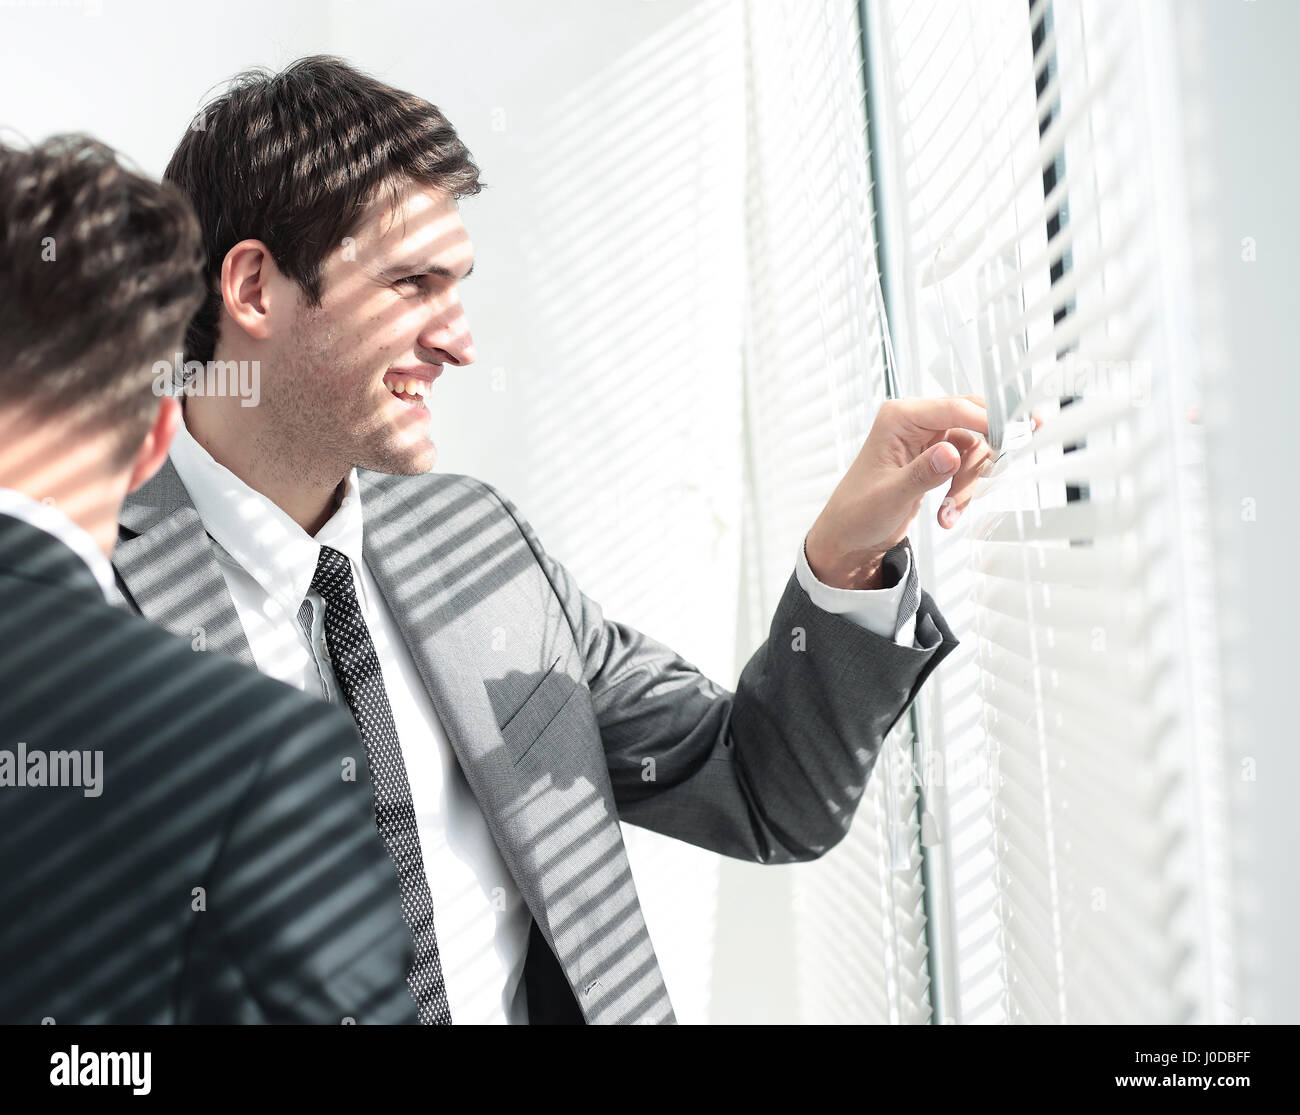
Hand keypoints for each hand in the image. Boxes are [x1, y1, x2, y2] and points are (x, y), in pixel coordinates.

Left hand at [804, 395, 1041, 588]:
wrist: (850, 537)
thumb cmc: (857, 513)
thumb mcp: (890, 496)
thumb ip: (923, 474)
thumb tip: (950, 453)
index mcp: (899, 419)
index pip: (955, 408)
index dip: (989, 420)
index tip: (1017, 436)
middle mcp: (915, 423)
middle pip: (973, 422)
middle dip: (991, 448)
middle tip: (1012, 461)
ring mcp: (927, 441)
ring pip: (975, 449)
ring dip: (970, 484)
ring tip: (950, 512)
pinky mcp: (936, 459)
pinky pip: (967, 468)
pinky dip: (964, 492)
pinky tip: (948, 515)